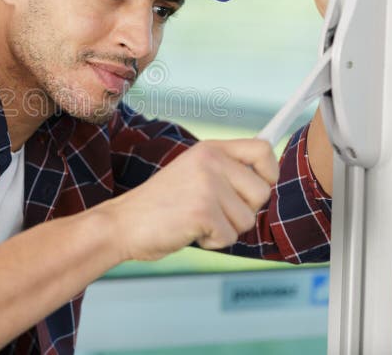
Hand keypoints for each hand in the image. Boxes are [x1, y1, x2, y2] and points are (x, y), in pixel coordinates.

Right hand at [100, 139, 278, 261]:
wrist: (122, 223)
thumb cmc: (160, 206)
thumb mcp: (194, 175)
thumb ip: (225, 173)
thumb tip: (267, 183)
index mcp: (210, 149)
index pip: (262, 149)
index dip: (269, 173)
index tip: (255, 189)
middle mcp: (211, 161)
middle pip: (262, 192)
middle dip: (243, 212)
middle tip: (212, 212)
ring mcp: (207, 184)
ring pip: (247, 219)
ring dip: (225, 229)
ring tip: (195, 221)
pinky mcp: (203, 211)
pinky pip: (230, 236)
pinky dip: (212, 242)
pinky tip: (189, 231)